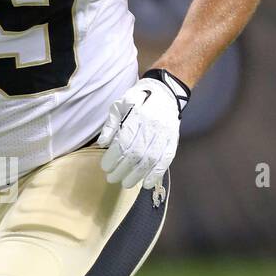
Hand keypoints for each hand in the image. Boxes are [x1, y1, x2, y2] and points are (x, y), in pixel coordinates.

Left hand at [97, 69, 189, 188]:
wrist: (166, 91)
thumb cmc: (139, 98)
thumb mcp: (120, 104)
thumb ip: (111, 124)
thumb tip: (103, 144)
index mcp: (138, 115)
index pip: (124, 141)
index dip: (114, 157)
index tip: (105, 167)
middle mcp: (153, 126)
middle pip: (136, 153)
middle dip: (122, 169)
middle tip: (112, 178)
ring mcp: (165, 134)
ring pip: (151, 159)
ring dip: (137, 175)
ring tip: (126, 183)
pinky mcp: (173, 140)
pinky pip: (166, 160)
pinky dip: (157, 174)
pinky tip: (147, 183)